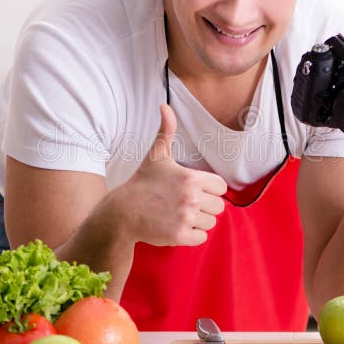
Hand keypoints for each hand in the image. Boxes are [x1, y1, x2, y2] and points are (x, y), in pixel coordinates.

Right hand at [115, 104, 226, 245]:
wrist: (122, 212)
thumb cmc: (142, 183)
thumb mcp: (156, 156)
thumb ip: (166, 131)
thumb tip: (164, 105)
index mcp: (191, 178)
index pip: (221, 188)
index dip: (209, 189)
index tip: (192, 190)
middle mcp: (191, 198)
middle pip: (218, 207)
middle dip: (204, 207)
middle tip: (183, 204)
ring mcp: (185, 218)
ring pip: (210, 223)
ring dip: (198, 221)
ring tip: (178, 215)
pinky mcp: (179, 236)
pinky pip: (201, 238)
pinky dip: (191, 235)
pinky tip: (176, 227)